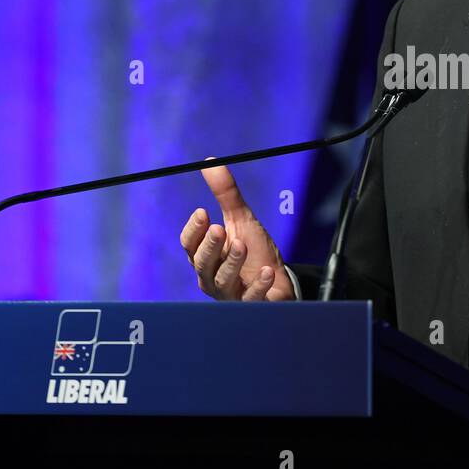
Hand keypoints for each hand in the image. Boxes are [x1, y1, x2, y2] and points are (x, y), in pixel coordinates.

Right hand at [180, 163, 294, 300]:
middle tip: (219, 228)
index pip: (189, 245)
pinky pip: (250, 299)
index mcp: (205, 256)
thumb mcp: (240, 220)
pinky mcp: (250, 306)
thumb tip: (211, 162)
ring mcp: (230, 294)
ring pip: (222, 280)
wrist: (279, 279)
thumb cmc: (254, 251)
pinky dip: (258, 286)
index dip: (194, 230)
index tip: (203, 212)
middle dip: (209, 246)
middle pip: (201, 264)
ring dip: (232, 262)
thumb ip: (225, 195)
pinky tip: (267, 272)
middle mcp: (211, 277)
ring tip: (241, 244)